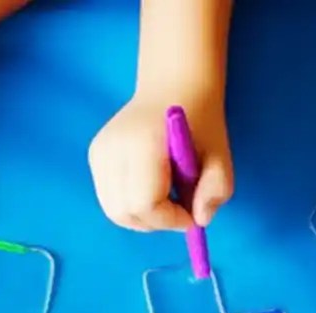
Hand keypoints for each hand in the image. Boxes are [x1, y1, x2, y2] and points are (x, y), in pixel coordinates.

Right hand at [89, 91, 232, 231]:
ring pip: (113, 210)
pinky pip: (109, 198)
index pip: (145, 202)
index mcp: (143, 143)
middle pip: (123, 212)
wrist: (174, 87)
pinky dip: (130, 204)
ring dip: (142, 216)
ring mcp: (99, 152)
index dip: (168, 218)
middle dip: (154, 222)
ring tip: (165, 200)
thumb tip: (199, 220)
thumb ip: (216, 189)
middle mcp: (113, 148)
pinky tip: (149, 188)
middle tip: (177, 213)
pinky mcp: (94, 155)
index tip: (190, 216)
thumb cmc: (200, 123)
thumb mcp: (220, 155)